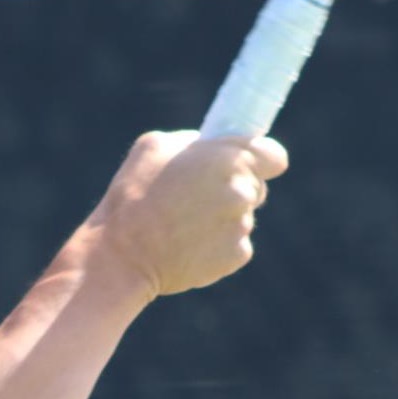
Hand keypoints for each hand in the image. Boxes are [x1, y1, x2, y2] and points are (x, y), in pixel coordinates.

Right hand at [88, 130, 289, 301]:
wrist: (123, 255)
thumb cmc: (133, 196)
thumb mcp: (153, 147)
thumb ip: (191, 142)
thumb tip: (205, 147)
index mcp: (231, 159)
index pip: (274, 156)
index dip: (261, 159)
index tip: (249, 165)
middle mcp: (244, 192)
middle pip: (257, 187)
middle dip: (233, 190)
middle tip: (197, 198)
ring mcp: (242, 227)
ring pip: (242, 217)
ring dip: (222, 219)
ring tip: (183, 224)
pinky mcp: (236, 257)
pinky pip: (234, 245)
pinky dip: (216, 245)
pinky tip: (187, 245)